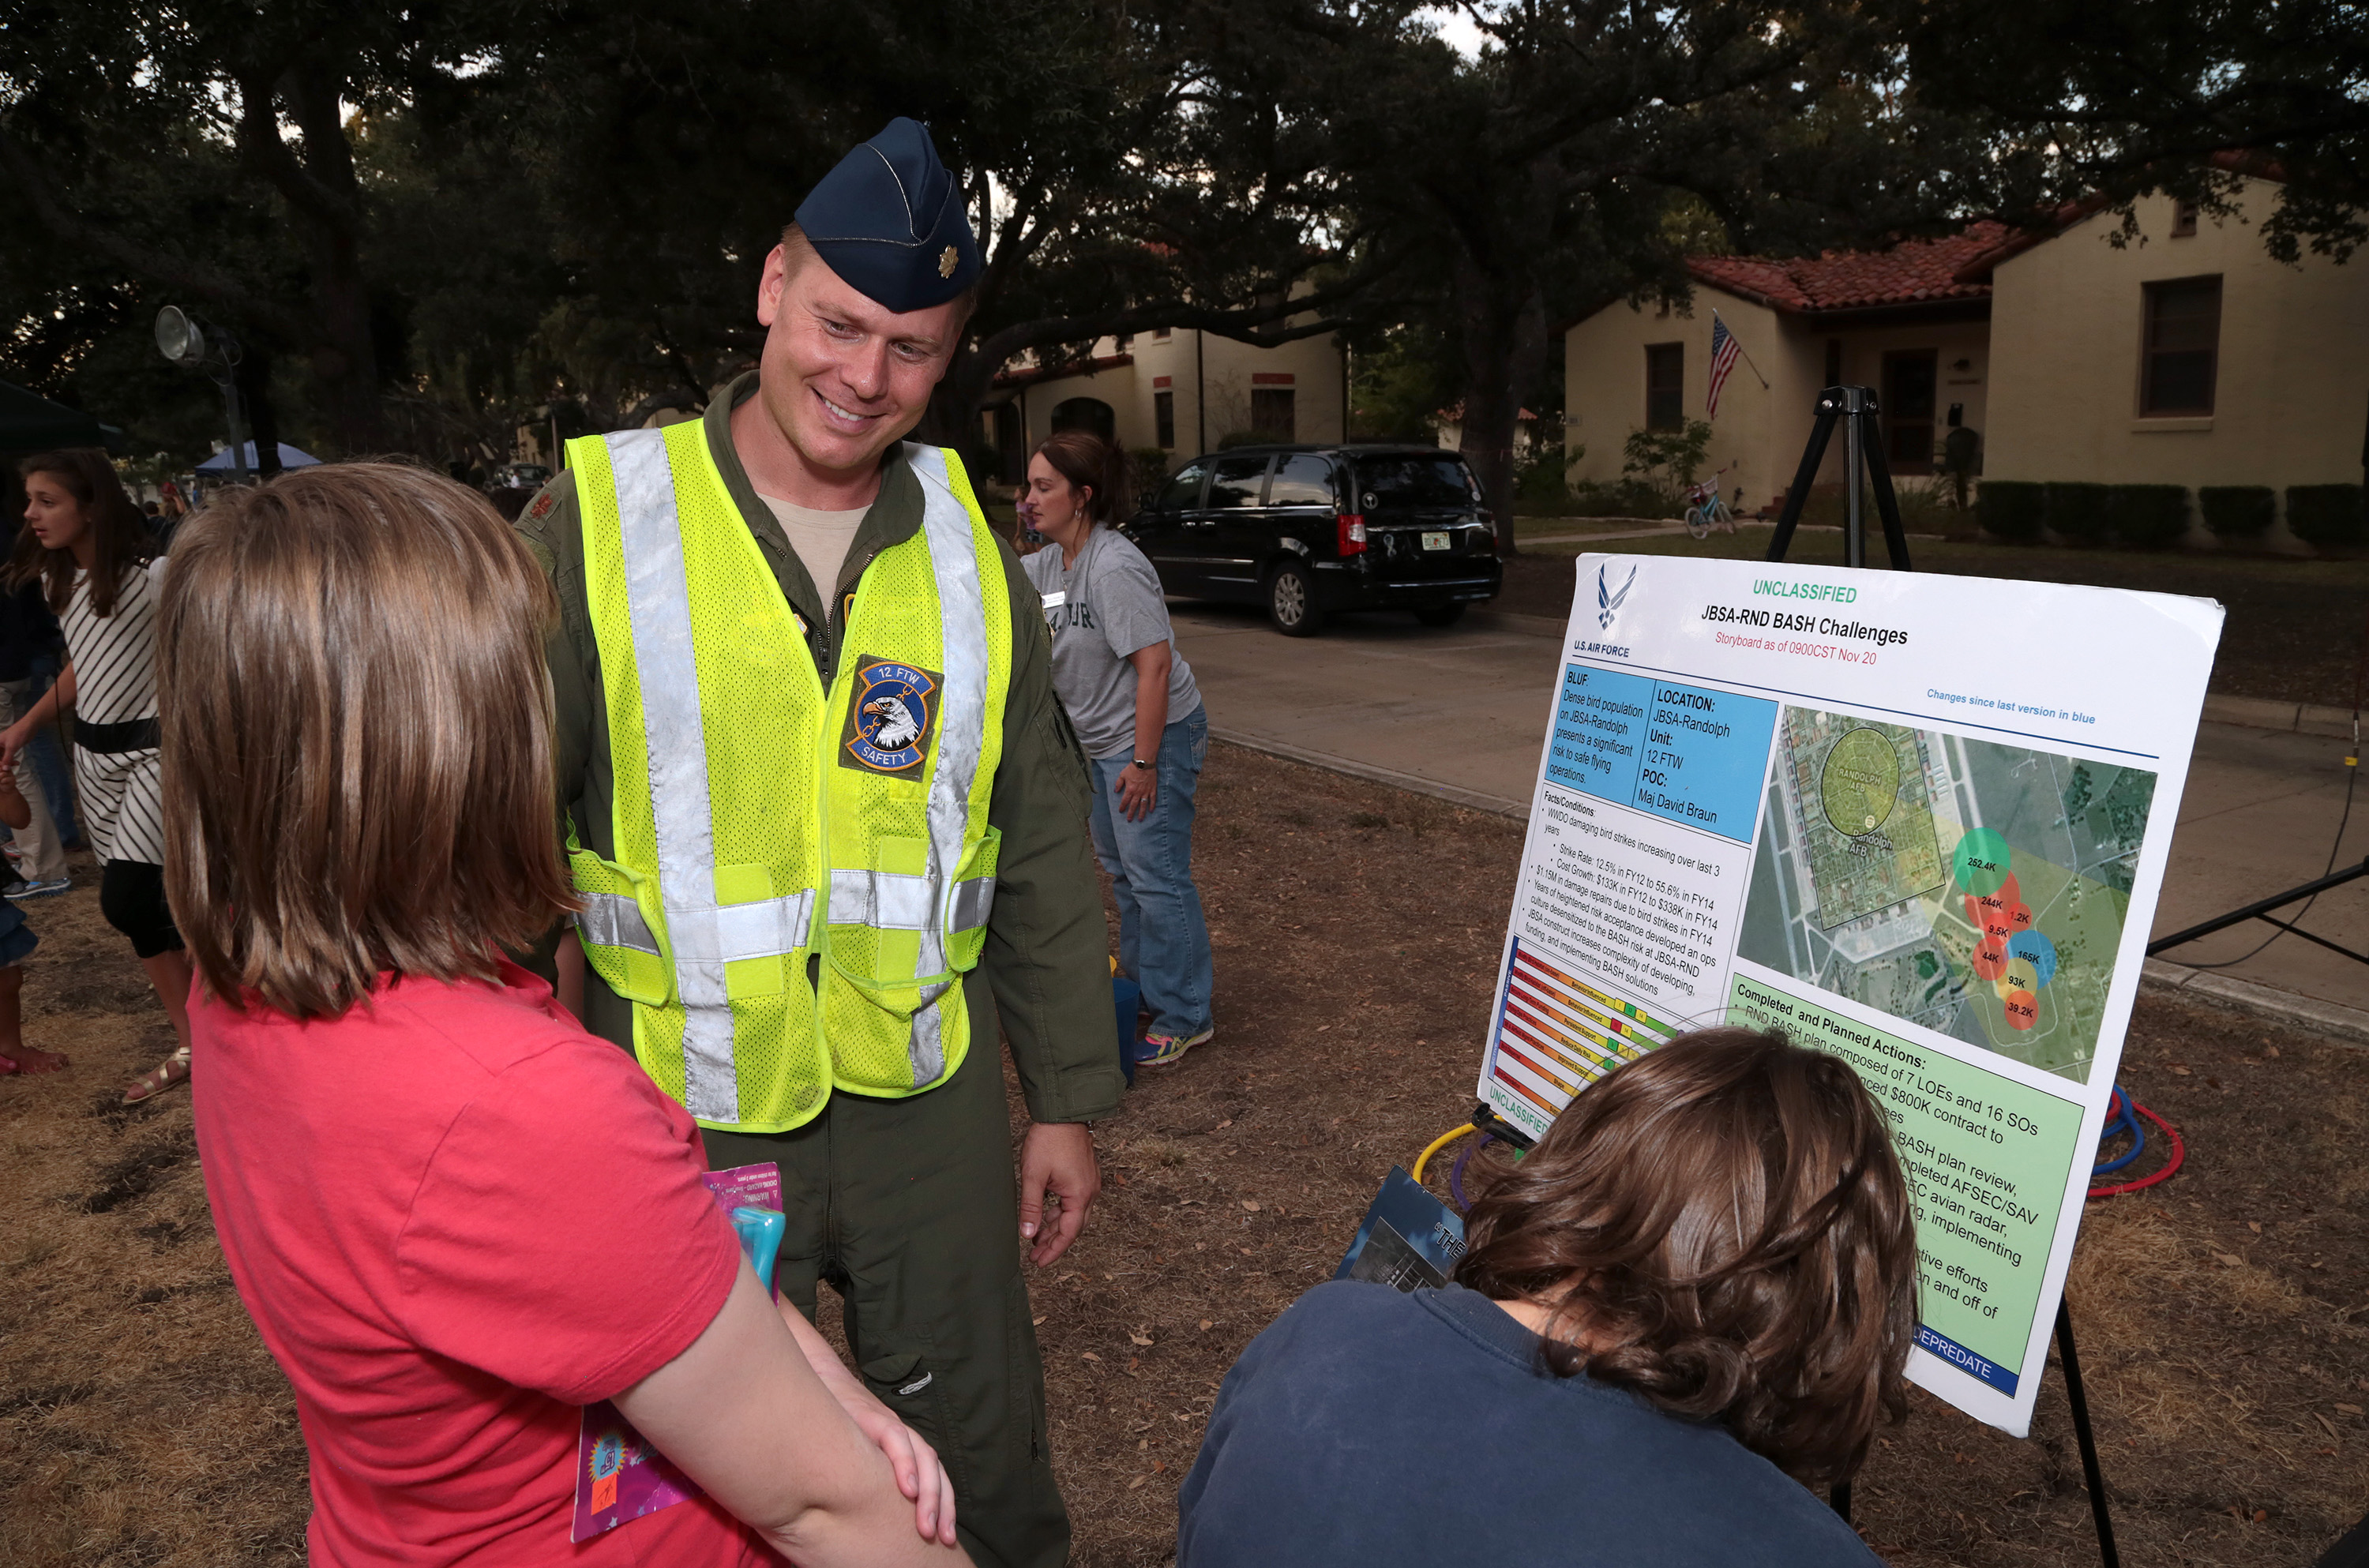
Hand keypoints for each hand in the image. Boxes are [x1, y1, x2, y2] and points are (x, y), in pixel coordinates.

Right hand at [0, 722, 25, 771]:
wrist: (29, 726)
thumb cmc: (18, 734)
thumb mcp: (11, 747)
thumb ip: (7, 759)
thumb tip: (5, 769)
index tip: (4, 768)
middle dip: (3, 764)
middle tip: (11, 768)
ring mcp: (3, 747)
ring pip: (2, 758)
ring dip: (8, 763)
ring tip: (16, 764)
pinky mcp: (10, 748)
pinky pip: (8, 756)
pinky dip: (11, 760)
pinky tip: (17, 762)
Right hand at [777, 1295, 959, 1546]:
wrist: (816, 1377)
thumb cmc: (828, 1421)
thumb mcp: (851, 1453)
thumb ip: (864, 1476)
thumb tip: (864, 1516)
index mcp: (902, 1445)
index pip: (933, 1475)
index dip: (943, 1504)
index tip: (945, 1536)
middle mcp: (902, 1435)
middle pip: (935, 1469)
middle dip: (942, 1505)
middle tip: (943, 1537)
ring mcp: (890, 1423)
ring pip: (923, 1457)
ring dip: (929, 1493)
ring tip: (928, 1526)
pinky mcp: (872, 1416)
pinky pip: (896, 1440)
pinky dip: (905, 1464)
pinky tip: (907, 1488)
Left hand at [1018, 1121, 1099, 1266]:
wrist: (1062, 1112)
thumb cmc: (1049, 1140)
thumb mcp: (1033, 1176)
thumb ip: (1031, 1208)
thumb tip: (1027, 1235)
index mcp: (1079, 1195)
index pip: (1068, 1233)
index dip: (1053, 1251)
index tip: (1039, 1263)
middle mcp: (1089, 1191)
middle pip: (1073, 1227)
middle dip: (1054, 1242)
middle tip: (1035, 1256)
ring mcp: (1088, 1182)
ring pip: (1072, 1214)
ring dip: (1055, 1227)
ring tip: (1035, 1238)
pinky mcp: (1083, 1175)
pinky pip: (1073, 1202)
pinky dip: (1059, 1212)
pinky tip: (1045, 1216)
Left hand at [1114, 763, 1156, 822]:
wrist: (1144, 763)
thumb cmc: (1132, 768)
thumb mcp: (1122, 775)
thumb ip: (1118, 784)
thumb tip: (1115, 791)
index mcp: (1130, 789)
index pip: (1125, 801)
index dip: (1122, 807)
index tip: (1121, 811)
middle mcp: (1138, 792)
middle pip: (1134, 805)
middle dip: (1131, 813)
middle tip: (1129, 820)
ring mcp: (1146, 792)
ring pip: (1143, 805)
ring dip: (1141, 813)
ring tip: (1140, 819)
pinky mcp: (1152, 789)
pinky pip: (1152, 799)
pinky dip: (1152, 805)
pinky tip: (1151, 811)